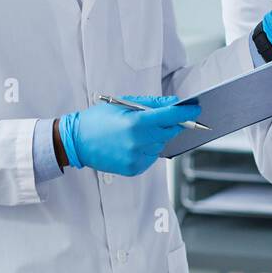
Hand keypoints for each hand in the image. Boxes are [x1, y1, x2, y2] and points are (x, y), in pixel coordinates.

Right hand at [57, 95, 200, 175]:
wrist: (76, 142)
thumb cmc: (98, 120)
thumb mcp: (122, 104)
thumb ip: (151, 104)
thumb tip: (173, 103)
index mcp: (136, 123)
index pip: (170, 117)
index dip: (186, 112)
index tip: (195, 108)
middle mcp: (139, 143)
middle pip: (169, 132)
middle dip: (170, 124)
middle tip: (164, 118)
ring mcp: (137, 158)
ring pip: (161, 145)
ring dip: (157, 137)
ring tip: (138, 131)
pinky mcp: (134, 168)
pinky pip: (152, 157)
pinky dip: (149, 149)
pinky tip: (134, 143)